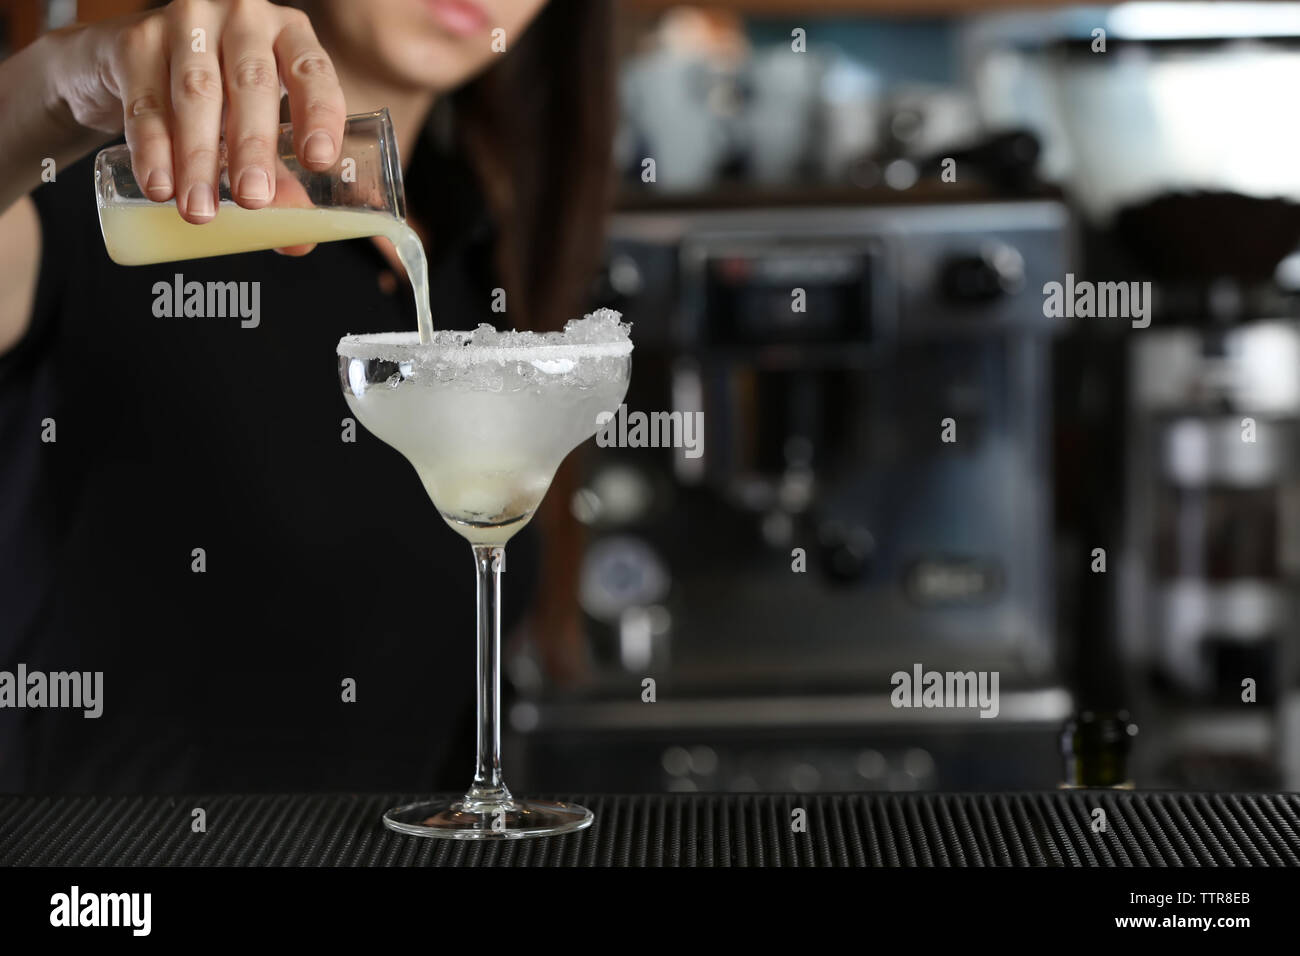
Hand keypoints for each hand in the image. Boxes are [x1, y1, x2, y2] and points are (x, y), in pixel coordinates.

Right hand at [52, 0, 345, 224]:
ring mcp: (187, 22)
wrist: (124, 66)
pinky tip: (159, 187)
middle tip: (253, 199)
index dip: (318, 114)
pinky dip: (152, 150)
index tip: (317, 161)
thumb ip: (279, 180)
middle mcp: (241, 19)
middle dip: (253, 147)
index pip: (312, 72)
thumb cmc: (213, 100)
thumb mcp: (252, 131)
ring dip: (199, 158)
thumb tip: (299, 242)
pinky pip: (146, 101)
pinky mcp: (135, 39)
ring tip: (201, 210)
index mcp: (287, 36)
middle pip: (252, 83)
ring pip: (196, 93)